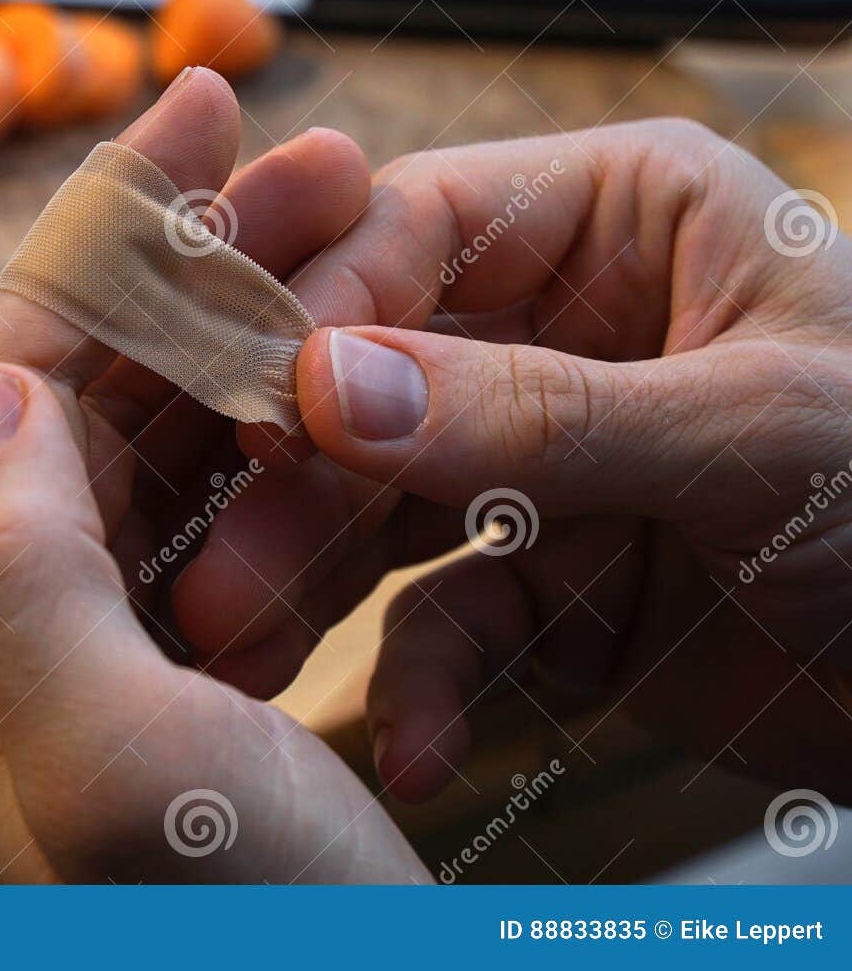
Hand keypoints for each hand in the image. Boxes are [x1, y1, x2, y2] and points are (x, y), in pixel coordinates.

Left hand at [0, 70, 426, 881]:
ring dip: (241, 322)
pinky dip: (274, 423)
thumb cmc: (253, 946)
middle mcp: (7, 633)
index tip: (201, 108)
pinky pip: (217, 509)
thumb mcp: (128, 766)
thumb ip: (16, 568)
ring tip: (353, 234)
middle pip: (82, 381)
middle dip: (191, 254)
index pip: (0, 372)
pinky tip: (341, 376)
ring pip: (156, 433)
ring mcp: (101, 652)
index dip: (101, 226)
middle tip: (316, 157)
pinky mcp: (190, 678)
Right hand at [291, 119, 851, 802]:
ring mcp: (541, 456)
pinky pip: (447, 619)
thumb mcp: (752, 434)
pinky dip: (427, 685)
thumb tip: (323, 387)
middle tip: (219, 574)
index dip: (321, 311)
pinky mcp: (544, 578)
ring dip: (315, 581)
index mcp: (618, 218)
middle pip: (370, 376)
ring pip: (381, 503)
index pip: (415, 229)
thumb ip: (536, 415)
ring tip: (245, 651)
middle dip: (294, 480)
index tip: (258, 412)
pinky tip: (423, 751)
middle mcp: (559, 324)